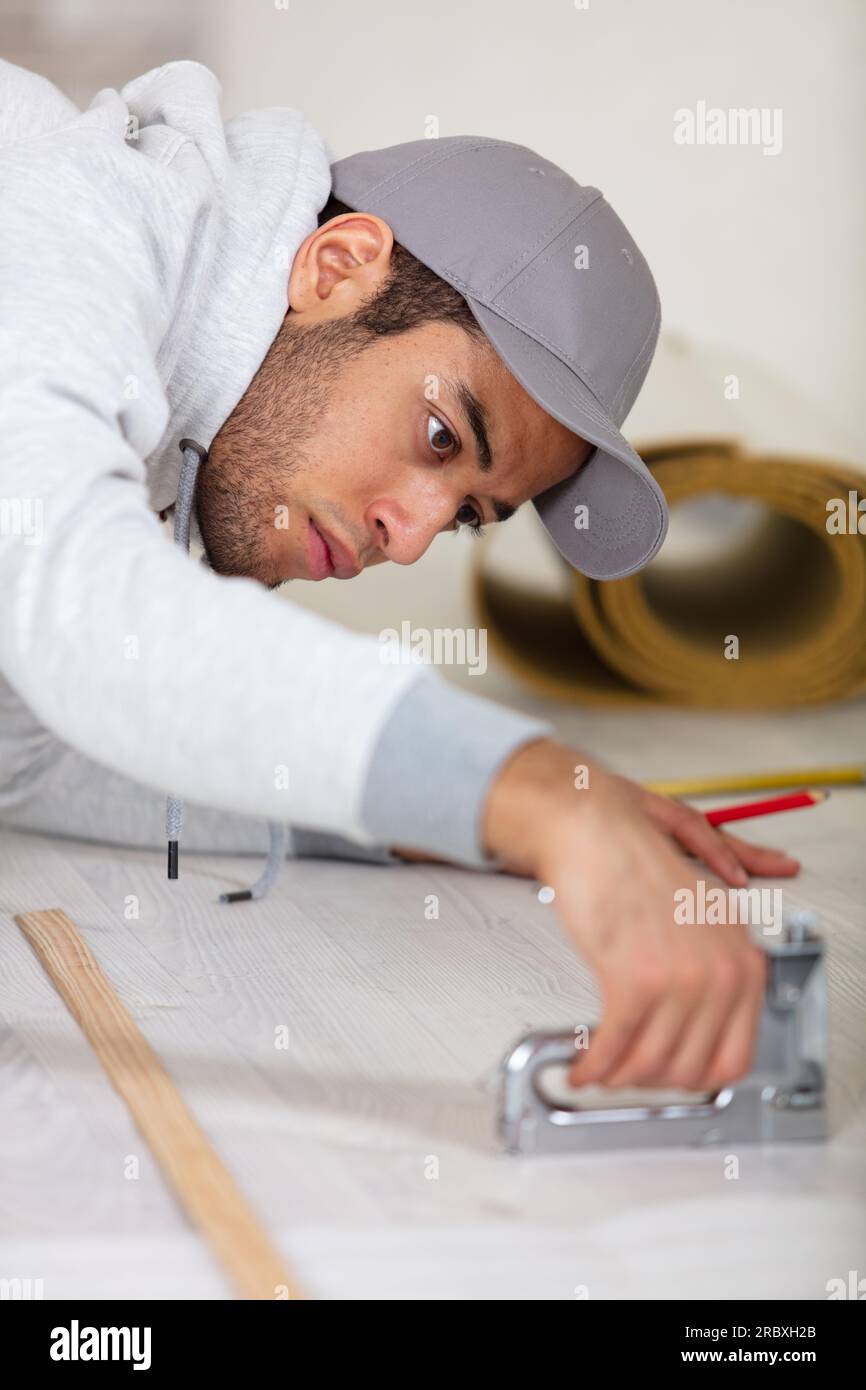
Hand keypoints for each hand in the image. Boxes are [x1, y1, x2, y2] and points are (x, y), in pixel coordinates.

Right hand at [482, 739, 796, 1091]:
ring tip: (600, 1070)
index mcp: (740, 950)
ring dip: (620, 1077)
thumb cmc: (628, 840)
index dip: (693, 1073)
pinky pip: (616, 1047)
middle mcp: (721, 969)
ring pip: (651, 1065)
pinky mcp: (633, 981)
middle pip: (692, 1068)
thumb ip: (738, 861)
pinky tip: (583, 1066)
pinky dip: (595, 1065)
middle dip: (652, 1081)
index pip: (734, 1052)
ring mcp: (681, 979)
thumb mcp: (702, 858)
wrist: (585, 824)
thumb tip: (777, 863)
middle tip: (627, 1073)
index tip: (668, 1070)